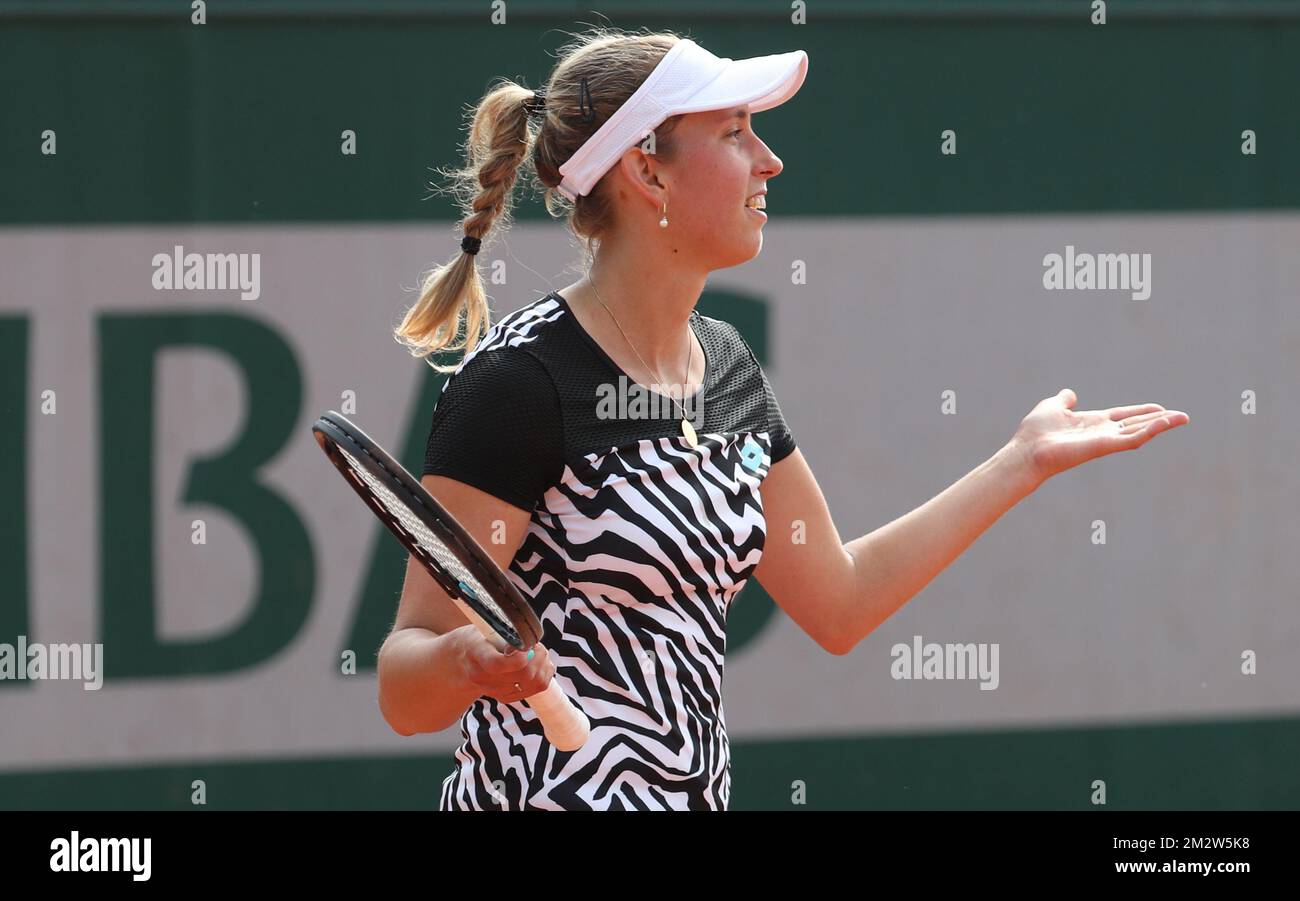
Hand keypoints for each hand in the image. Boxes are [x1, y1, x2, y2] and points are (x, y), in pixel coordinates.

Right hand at [453, 625, 556, 704]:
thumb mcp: (484, 626)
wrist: (460, 661)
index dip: (519, 658)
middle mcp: (483, 677)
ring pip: (533, 683)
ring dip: (543, 665)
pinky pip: (535, 689)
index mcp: (476, 653)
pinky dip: (543, 674)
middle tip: (537, 645)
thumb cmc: (477, 638)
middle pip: (523, 675)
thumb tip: (530, 637)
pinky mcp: (505, 697)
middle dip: (539, 657)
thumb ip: (505, 631)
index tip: (528, 646)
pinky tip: (537, 663)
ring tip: (537, 652)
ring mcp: (494, 690)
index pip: (497, 664)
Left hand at [1009, 388, 1189, 484]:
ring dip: (1161, 425)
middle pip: (1136, 424)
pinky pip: (1132, 438)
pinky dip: (1150, 431)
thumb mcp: (1052, 407)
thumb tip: (1070, 394)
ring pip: (1139, 432)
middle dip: (1159, 420)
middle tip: (1183, 417)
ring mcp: (1105, 441)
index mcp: (1092, 423)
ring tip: (1182, 418)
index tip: (1160, 408)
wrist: (1026, 451)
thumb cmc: (1035, 433)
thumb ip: (1063, 401)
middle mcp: (1102, 433)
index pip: (1122, 416)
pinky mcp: (1105, 447)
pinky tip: (1165, 422)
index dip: (1140, 411)